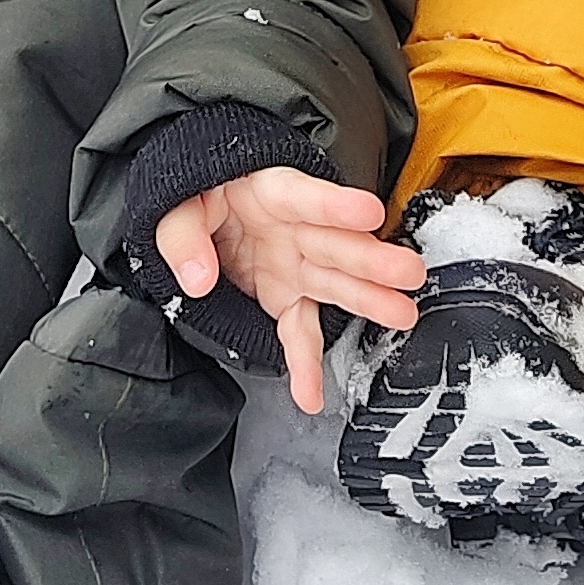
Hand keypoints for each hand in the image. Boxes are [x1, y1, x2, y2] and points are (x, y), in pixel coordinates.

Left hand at [151, 169, 426, 413]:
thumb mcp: (175, 201)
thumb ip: (183, 235)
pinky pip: (300, 331)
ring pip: (336, 284)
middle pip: (336, 244)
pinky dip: (305, 362)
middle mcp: (294, 229)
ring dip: (369, 300)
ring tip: (402, 314)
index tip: (370, 212)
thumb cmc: (196, 191)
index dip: (338, 205)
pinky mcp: (286, 294)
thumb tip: (197, 277)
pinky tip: (312, 393)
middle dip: (372, 259)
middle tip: (407, 271)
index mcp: (269, 192)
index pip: (306, 196)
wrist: (196, 206)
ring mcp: (295, 264)